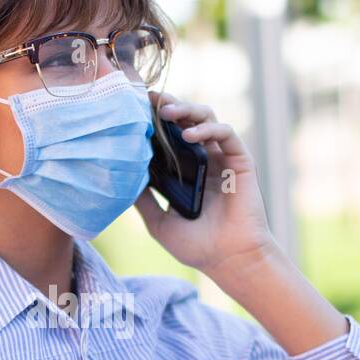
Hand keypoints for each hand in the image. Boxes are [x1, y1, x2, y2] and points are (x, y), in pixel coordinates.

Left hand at [134, 92, 277, 282]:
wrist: (228, 260)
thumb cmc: (198, 246)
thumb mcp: (158, 222)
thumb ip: (142, 200)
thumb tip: (118, 179)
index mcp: (185, 171)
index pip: (169, 136)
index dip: (154, 120)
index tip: (135, 108)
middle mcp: (204, 160)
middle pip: (186, 120)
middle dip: (169, 106)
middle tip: (149, 100)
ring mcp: (222, 158)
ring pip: (207, 118)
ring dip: (187, 110)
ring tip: (167, 113)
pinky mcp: (240, 161)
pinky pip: (226, 133)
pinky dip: (208, 129)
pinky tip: (190, 135)